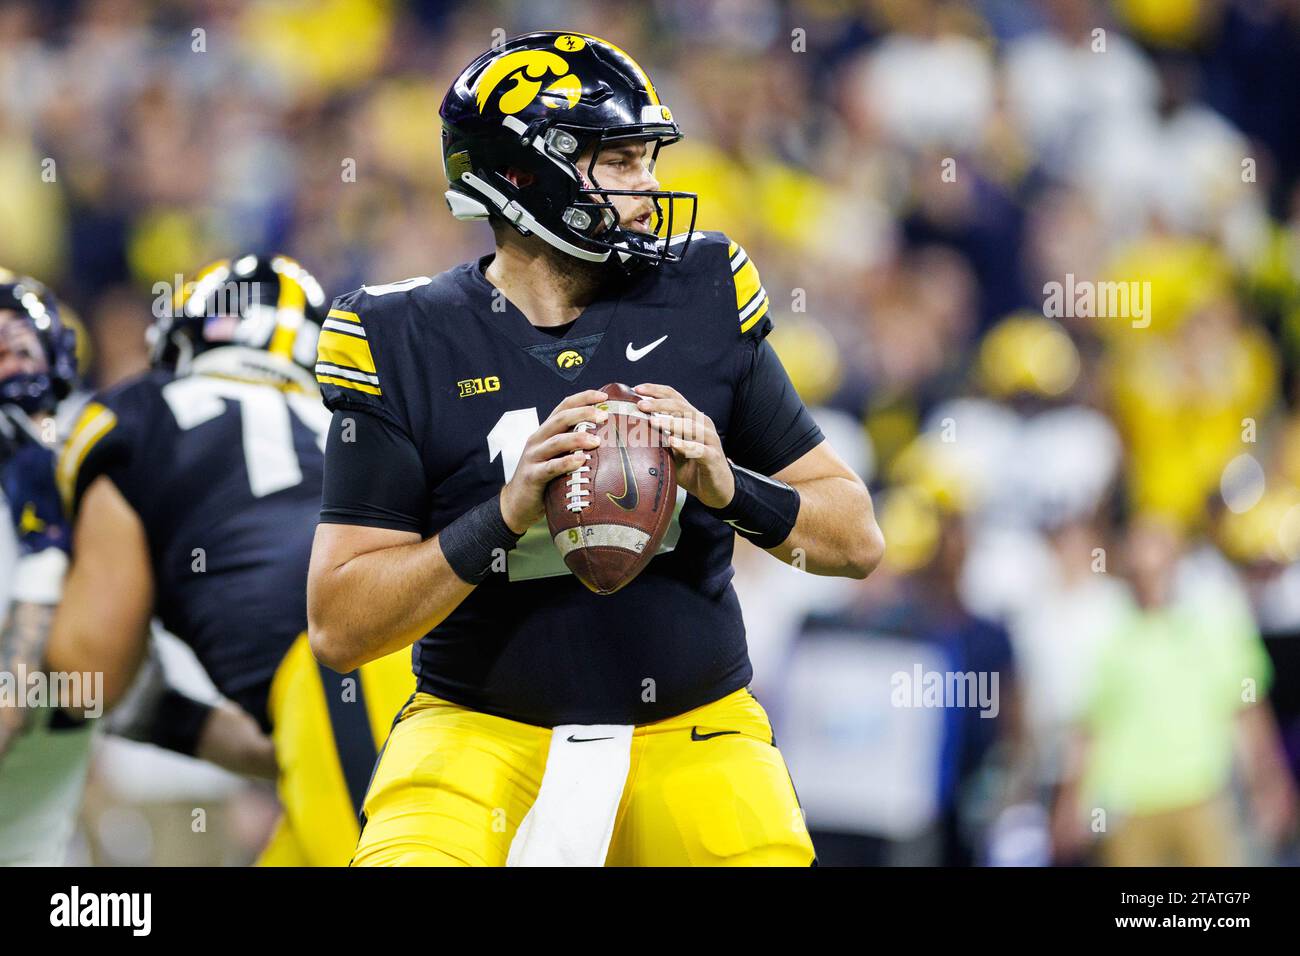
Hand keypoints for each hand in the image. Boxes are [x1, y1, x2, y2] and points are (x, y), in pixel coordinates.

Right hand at [499, 389, 607, 533]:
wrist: (517, 504)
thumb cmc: (545, 479)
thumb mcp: (558, 456)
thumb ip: (574, 445)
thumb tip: (608, 438)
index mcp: (546, 431)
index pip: (564, 406)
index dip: (583, 398)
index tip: (604, 396)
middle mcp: (538, 439)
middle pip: (561, 418)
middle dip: (583, 413)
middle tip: (604, 416)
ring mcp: (533, 457)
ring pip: (556, 441)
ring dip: (578, 438)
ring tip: (597, 441)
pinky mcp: (532, 476)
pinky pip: (550, 467)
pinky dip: (566, 463)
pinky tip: (581, 461)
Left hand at [633, 383, 734, 508]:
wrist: (716, 487)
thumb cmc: (691, 467)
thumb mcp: (671, 450)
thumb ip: (658, 439)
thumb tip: (630, 432)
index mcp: (691, 418)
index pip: (674, 397)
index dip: (656, 391)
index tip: (637, 388)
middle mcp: (702, 424)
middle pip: (681, 407)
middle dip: (659, 404)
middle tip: (641, 405)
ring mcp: (710, 440)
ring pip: (690, 425)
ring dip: (670, 422)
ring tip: (653, 422)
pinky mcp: (713, 457)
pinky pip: (700, 449)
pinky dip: (686, 445)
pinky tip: (672, 442)